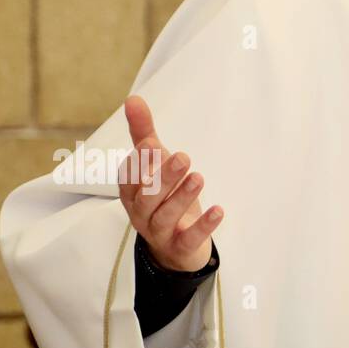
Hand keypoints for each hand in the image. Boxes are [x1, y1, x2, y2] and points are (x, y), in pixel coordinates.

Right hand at [118, 95, 222, 270]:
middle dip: (163, 177)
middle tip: (184, 157)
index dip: (139, 163)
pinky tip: (219, 210)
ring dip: (182, 197)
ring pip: (165, 216)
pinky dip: (204, 225)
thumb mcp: (154, 167)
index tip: (152, 145)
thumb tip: (133, 99)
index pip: (129, 178)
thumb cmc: (163, 198)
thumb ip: (144, 135)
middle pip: (147, 196)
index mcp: (131, 192)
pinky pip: (189, 239)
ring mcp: (159, 233)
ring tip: (199, 178)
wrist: (175, 248)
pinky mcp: (180, 248)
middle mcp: (140, 213)